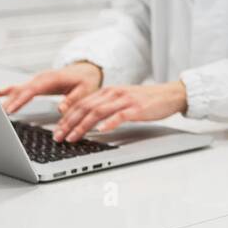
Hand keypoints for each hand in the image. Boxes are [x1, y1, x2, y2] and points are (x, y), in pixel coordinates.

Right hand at [0, 61, 102, 114]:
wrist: (86, 70)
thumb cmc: (85, 80)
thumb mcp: (85, 90)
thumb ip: (73, 100)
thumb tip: (61, 109)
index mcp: (52, 79)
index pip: (32, 90)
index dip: (20, 100)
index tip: (10, 109)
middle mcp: (41, 78)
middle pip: (21, 90)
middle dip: (9, 102)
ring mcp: (37, 80)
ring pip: (17, 89)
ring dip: (5, 98)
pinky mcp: (35, 83)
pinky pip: (18, 87)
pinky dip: (6, 91)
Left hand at [53, 81, 187, 142]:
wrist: (169, 94)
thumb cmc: (146, 100)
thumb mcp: (122, 99)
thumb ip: (106, 106)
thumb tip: (87, 119)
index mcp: (108, 91)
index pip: (82, 103)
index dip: (67, 117)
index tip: (58, 130)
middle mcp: (114, 93)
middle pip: (85, 107)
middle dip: (69, 123)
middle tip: (59, 136)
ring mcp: (125, 100)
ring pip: (98, 112)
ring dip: (82, 126)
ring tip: (73, 137)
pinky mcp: (137, 108)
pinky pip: (120, 115)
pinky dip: (108, 123)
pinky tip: (101, 130)